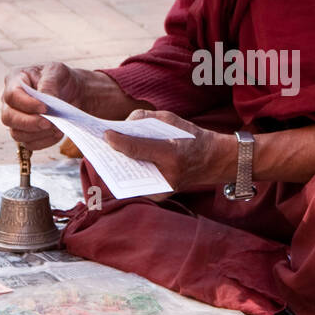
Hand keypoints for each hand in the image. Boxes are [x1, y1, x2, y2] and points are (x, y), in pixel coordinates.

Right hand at [1, 62, 87, 149]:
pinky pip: (29, 144)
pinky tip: (57, 133)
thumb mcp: (57, 71)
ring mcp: (16, 118)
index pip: (12, 96)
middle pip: (8, 118)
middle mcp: (10, 101)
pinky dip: (44, 141)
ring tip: (57, 126)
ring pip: (16, 134)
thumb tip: (45, 99)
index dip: (27, 104)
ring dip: (39, 134)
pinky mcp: (25, 133)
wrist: (72, 91)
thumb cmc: (60, 78)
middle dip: (30, 123)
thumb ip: (49, 83)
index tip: (45, 108)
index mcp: (14, 80)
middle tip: (49, 123)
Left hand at [103, 110, 235, 193]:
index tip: (105, 134)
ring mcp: (163, 189)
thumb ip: (146, 119)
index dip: (118, 141)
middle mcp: (167, 175)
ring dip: (119, 163)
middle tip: (101, 143)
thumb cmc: (191, 137)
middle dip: (115, 153)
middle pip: (131, 164)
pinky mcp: (160, 195)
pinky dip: (130, 170)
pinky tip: (122, 160)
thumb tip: (122, 125)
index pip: (137, 148)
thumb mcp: (172, 120)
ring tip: (108, 151)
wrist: (213, 161)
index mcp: (171, 155)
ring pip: (132, 175)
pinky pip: (138, 182)